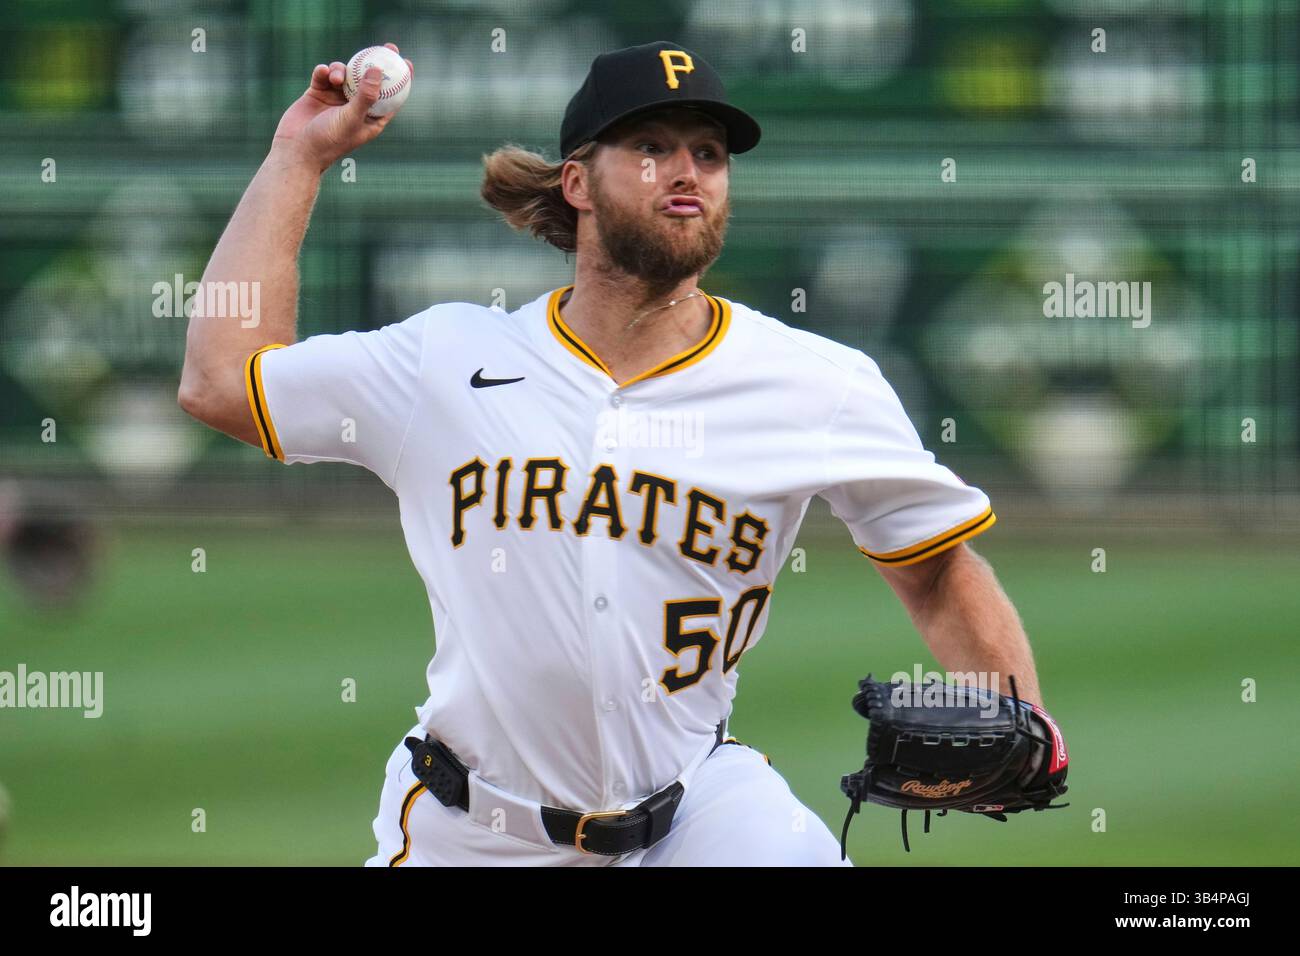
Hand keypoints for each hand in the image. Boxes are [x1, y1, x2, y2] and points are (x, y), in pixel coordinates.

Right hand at [271, 42, 413, 172]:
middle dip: (377, 62)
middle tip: (385, 47)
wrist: (297, 149)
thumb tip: (377, 71)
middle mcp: (355, 106)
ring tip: (336, 77)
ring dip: (342, 70)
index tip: (406, 62)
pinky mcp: (318, 92)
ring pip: (346, 74)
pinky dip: (324, 71)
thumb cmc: (329, 140)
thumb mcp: (351, 118)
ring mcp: (336, 98)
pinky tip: (323, 73)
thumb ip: (365, 96)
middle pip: (369, 79)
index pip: (390, 96)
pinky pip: (324, 74)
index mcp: (370, 118)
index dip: (400, 79)